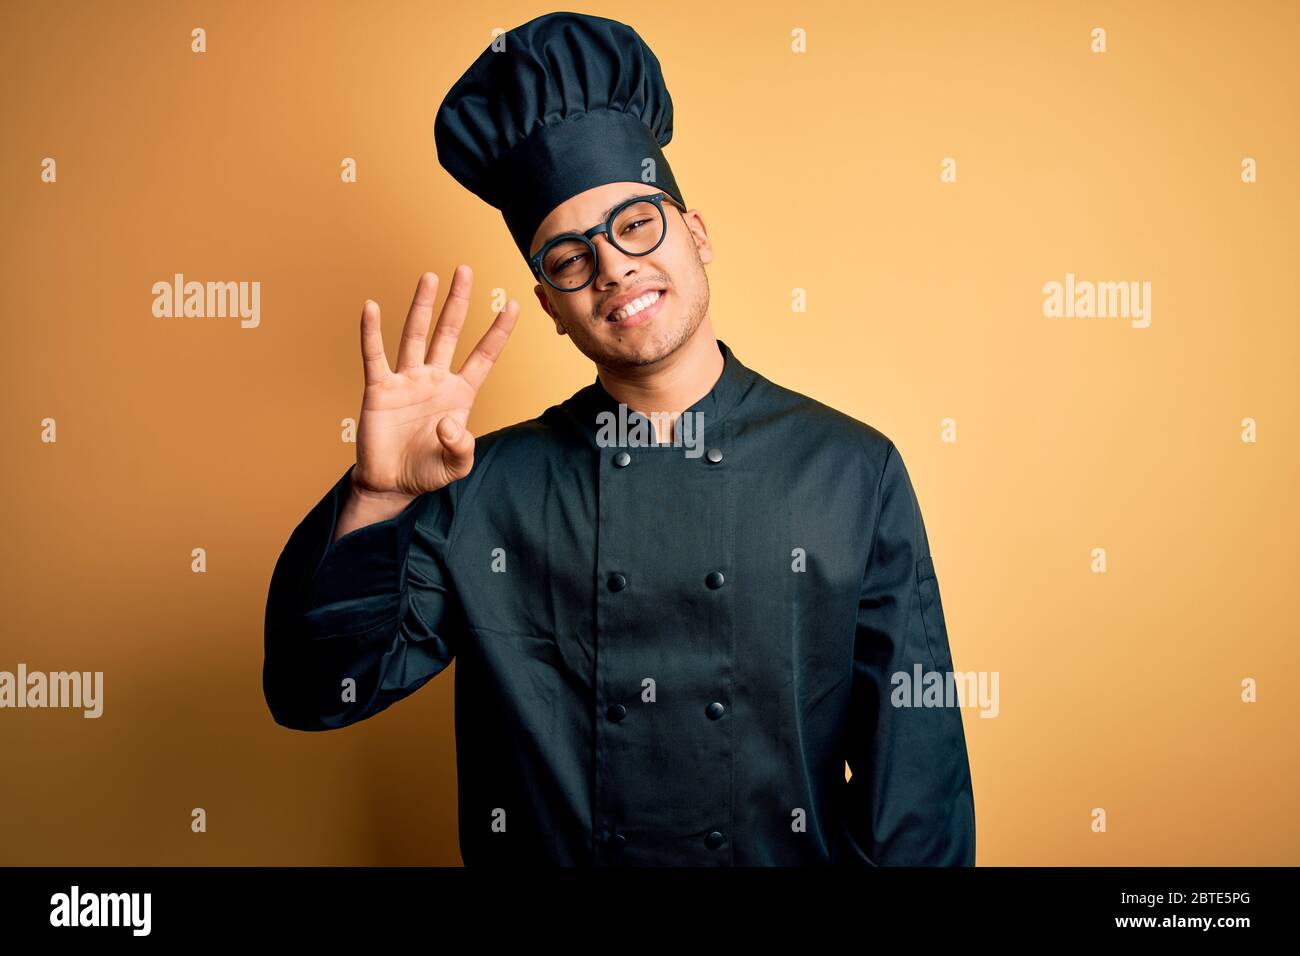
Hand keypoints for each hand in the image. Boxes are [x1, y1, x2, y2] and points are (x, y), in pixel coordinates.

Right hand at [350, 267, 519, 499]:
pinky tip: (371, 308)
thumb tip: (452, 426)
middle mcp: (435, 379)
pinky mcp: (380, 389)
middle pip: (449, 332)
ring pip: (415, 335)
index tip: (513, 304)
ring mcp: (407, 381)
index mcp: (460, 395)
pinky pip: (375, 356)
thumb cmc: (426, 471)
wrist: (390, 483)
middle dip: (458, 302)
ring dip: (422, 306)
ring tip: (429, 277)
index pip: (484, 356)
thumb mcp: (455, 467)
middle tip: (465, 270)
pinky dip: (371, 332)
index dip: (498, 331)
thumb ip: (461, 449)